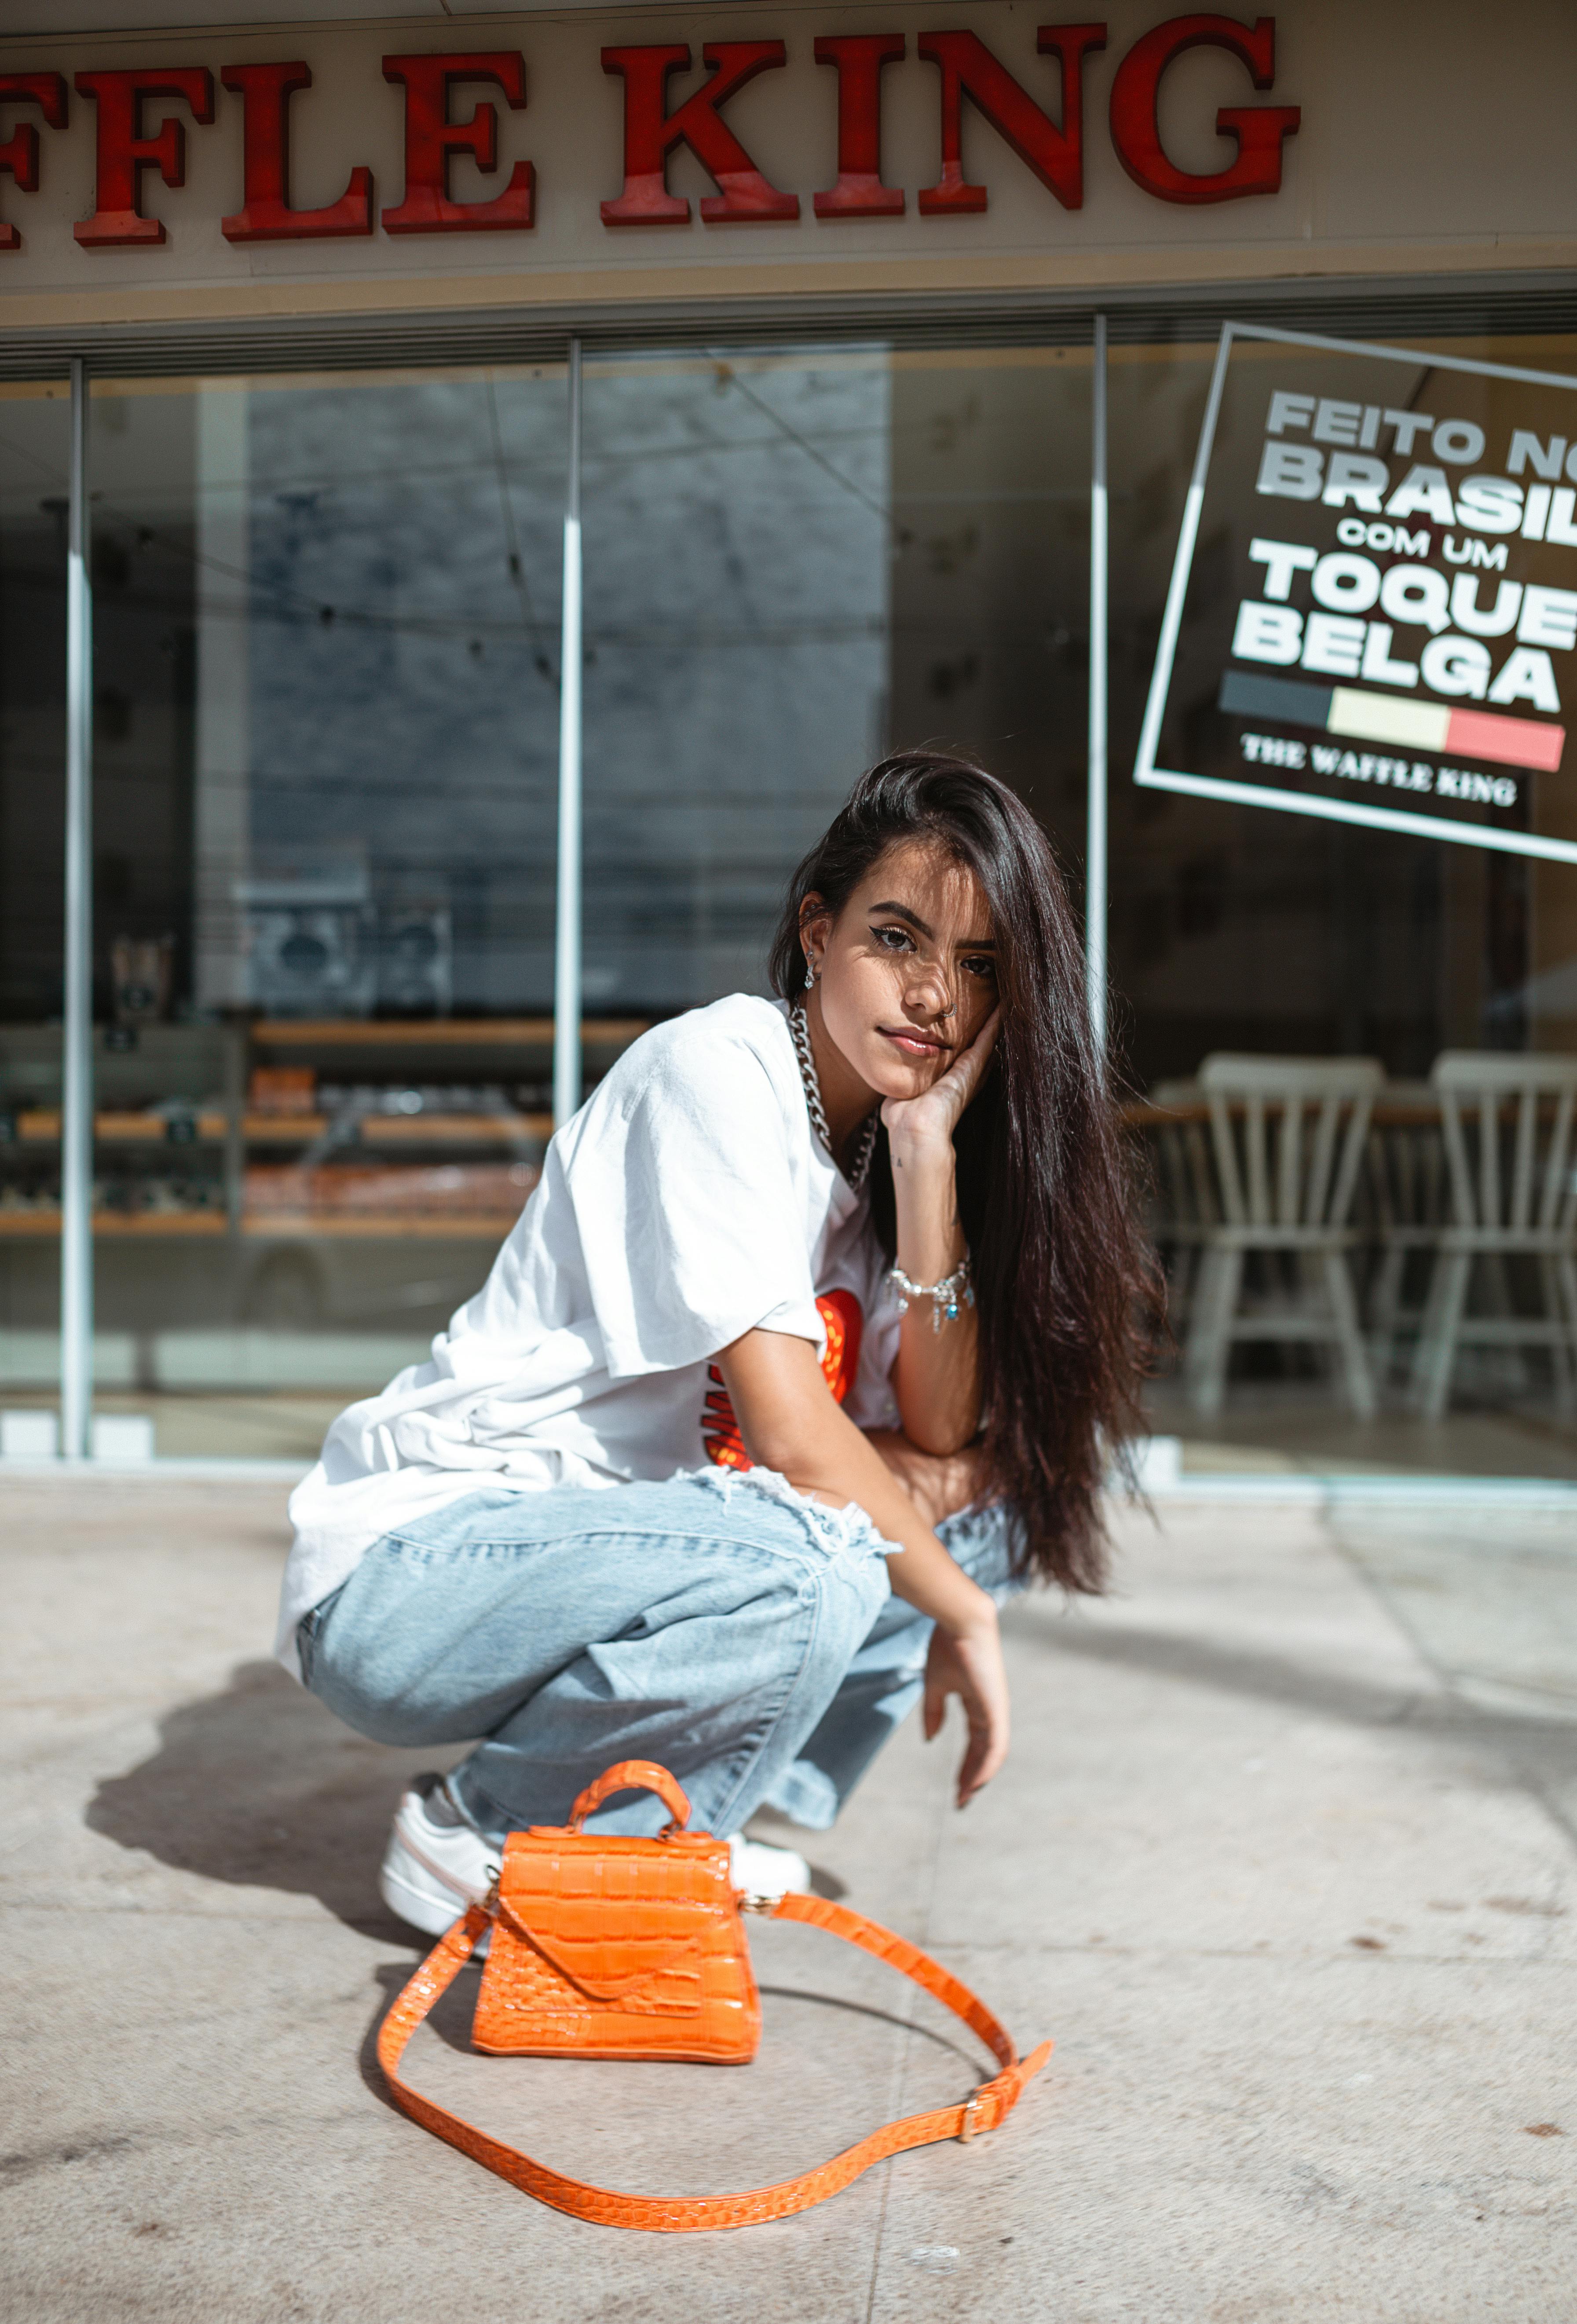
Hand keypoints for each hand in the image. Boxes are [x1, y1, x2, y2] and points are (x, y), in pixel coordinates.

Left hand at [882, 1007, 999, 1157]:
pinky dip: (995, 1022)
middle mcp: (962, 1077)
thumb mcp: (900, 1098)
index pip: (960, 1058)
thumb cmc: (903, 1119)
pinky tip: (1002, 1005)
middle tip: (997, 1005)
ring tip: (1003, 1001)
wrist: (914, 1129)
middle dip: (988, 1028)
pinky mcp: (972, 1067)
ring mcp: (970, 1072)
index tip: (972, 1023)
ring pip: (986, 1041)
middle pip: (979, 1048)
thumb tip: (894, 1097)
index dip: (968, 1041)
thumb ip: (901, 1092)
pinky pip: (987, 1040)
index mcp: (946, 1083)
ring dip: (995, 1022)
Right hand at [923, 1605, 1009, 1806]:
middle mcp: (990, 1710)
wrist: (960, 1621)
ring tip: (965, 1798)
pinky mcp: (996, 1708)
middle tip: (961, 1801)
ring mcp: (996, 1710)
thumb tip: (930, 1738)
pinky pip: (996, 1746)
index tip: (956, 1788)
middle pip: (984, 1753)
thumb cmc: (947, 1645)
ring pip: (992, 1754)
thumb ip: (934, 1712)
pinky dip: (987, 1766)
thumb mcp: (935, 1685)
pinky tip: (978, 1782)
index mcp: (977, 1704)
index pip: (976, 1742)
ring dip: (979, 1778)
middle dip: (972, 1778)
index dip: (966, 1766)